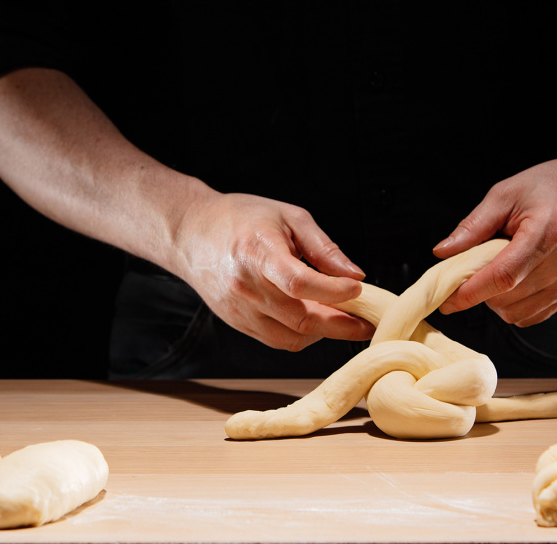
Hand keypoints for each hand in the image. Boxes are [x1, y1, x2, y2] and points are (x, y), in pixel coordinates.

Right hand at [170, 193, 374, 350]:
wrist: (191, 232)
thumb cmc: (241, 218)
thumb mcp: (288, 216)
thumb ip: (323, 247)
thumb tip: (354, 275)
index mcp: (258, 253)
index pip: (300, 283)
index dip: (334, 291)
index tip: (357, 289)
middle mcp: (246, 287)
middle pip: (301, 318)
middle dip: (341, 325)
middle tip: (365, 321)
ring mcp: (239, 309)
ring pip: (292, 338)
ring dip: (322, 333)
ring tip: (340, 318)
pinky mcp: (237, 322)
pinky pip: (277, 340)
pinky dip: (301, 335)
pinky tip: (313, 319)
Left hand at [432, 152, 556, 325]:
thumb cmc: (555, 185)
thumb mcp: (507, 193)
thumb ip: (474, 226)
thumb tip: (442, 252)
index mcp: (546, 234)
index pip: (501, 277)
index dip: (468, 293)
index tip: (444, 300)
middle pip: (507, 298)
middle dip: (478, 293)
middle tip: (466, 274)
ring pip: (519, 313)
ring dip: (496, 302)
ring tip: (494, 272)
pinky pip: (535, 314)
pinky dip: (515, 306)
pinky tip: (512, 283)